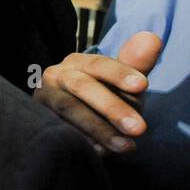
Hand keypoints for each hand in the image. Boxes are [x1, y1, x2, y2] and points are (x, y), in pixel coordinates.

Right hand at [33, 31, 161, 152]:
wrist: (72, 122)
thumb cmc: (103, 98)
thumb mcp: (122, 83)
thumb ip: (136, 63)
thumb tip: (151, 37)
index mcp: (77, 63)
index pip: (98, 64)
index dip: (119, 73)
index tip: (142, 85)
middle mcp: (55, 76)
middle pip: (82, 87)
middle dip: (112, 107)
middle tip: (139, 128)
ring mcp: (43, 99)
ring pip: (69, 110)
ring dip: (99, 129)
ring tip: (127, 146)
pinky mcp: (38, 120)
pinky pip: (59, 129)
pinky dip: (82, 141)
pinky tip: (103, 152)